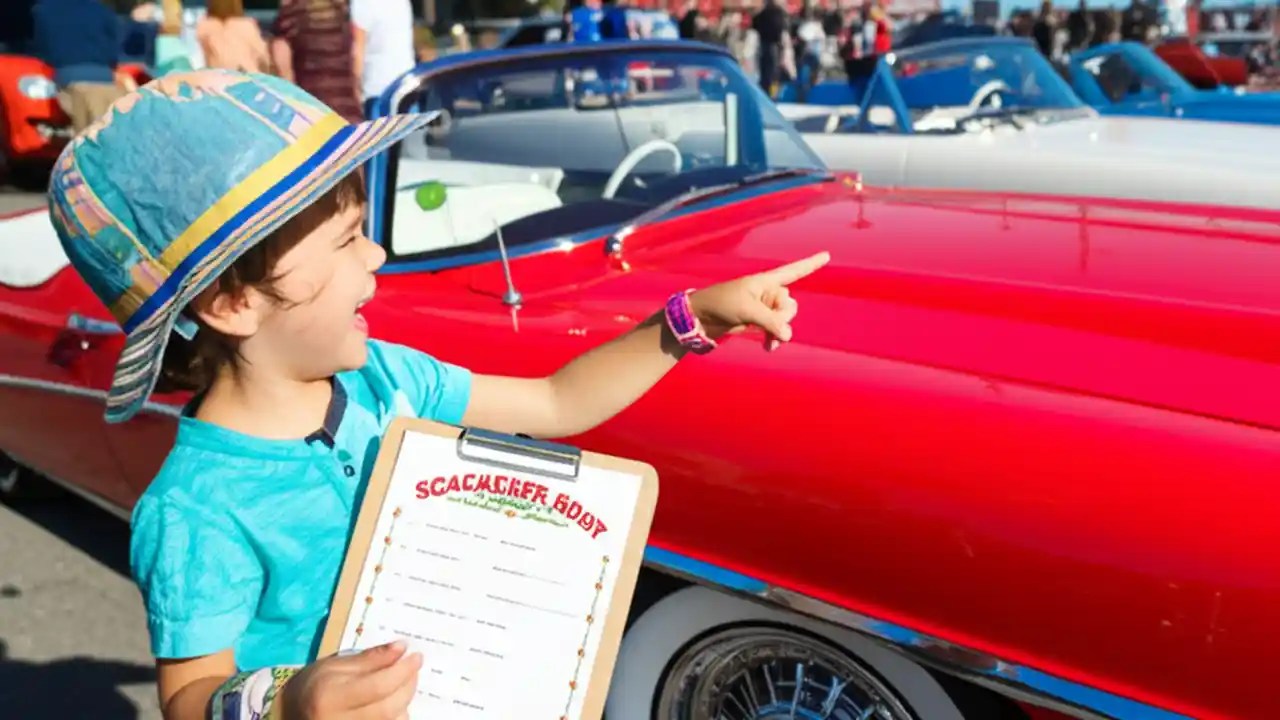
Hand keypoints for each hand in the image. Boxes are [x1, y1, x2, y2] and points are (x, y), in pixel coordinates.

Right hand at [278, 641, 421, 719]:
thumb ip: (370, 659)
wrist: (293, 714)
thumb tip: (401, 648)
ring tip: (405, 683)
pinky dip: (397, 715)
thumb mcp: (335, 665)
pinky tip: (396, 702)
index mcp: (331, 697)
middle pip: (388, 708)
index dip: (401, 671)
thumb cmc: (314, 685)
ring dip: (405, 701)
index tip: (415, 656)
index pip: (377, 686)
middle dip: (408, 685)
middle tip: (414, 667)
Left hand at [689, 251, 829, 351]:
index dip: (810, 264)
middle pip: (790, 305)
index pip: (793, 271)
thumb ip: (771, 321)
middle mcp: (768, 292)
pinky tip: (769, 347)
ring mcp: (764, 308)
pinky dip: (775, 338)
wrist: (701, 318)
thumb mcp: (747, 310)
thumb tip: (787, 335)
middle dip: (783, 318)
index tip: (826, 255)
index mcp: (765, 280)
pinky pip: (776, 330)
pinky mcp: (758, 322)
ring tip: (769, 343)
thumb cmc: (721, 303)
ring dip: (780, 332)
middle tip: (768, 324)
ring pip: (785, 320)